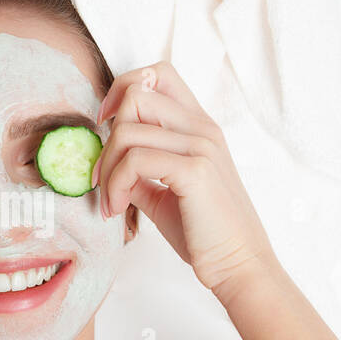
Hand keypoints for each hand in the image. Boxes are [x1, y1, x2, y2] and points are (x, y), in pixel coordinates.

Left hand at [93, 61, 278, 305]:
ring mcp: (201, 146)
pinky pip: (134, 160)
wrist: (238, 265)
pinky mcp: (195, 171)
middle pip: (136, 94)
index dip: (123, 89)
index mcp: (199, 127)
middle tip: (102, 175)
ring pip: (128, 129)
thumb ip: (139, 171)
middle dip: (107, 135)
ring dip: (107, 169)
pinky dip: (115, 185)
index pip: (158, 74)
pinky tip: (117, 209)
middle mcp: (202, 128)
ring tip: (111, 202)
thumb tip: (105, 163)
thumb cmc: (204, 233)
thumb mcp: (164, 193)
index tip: (106, 124)